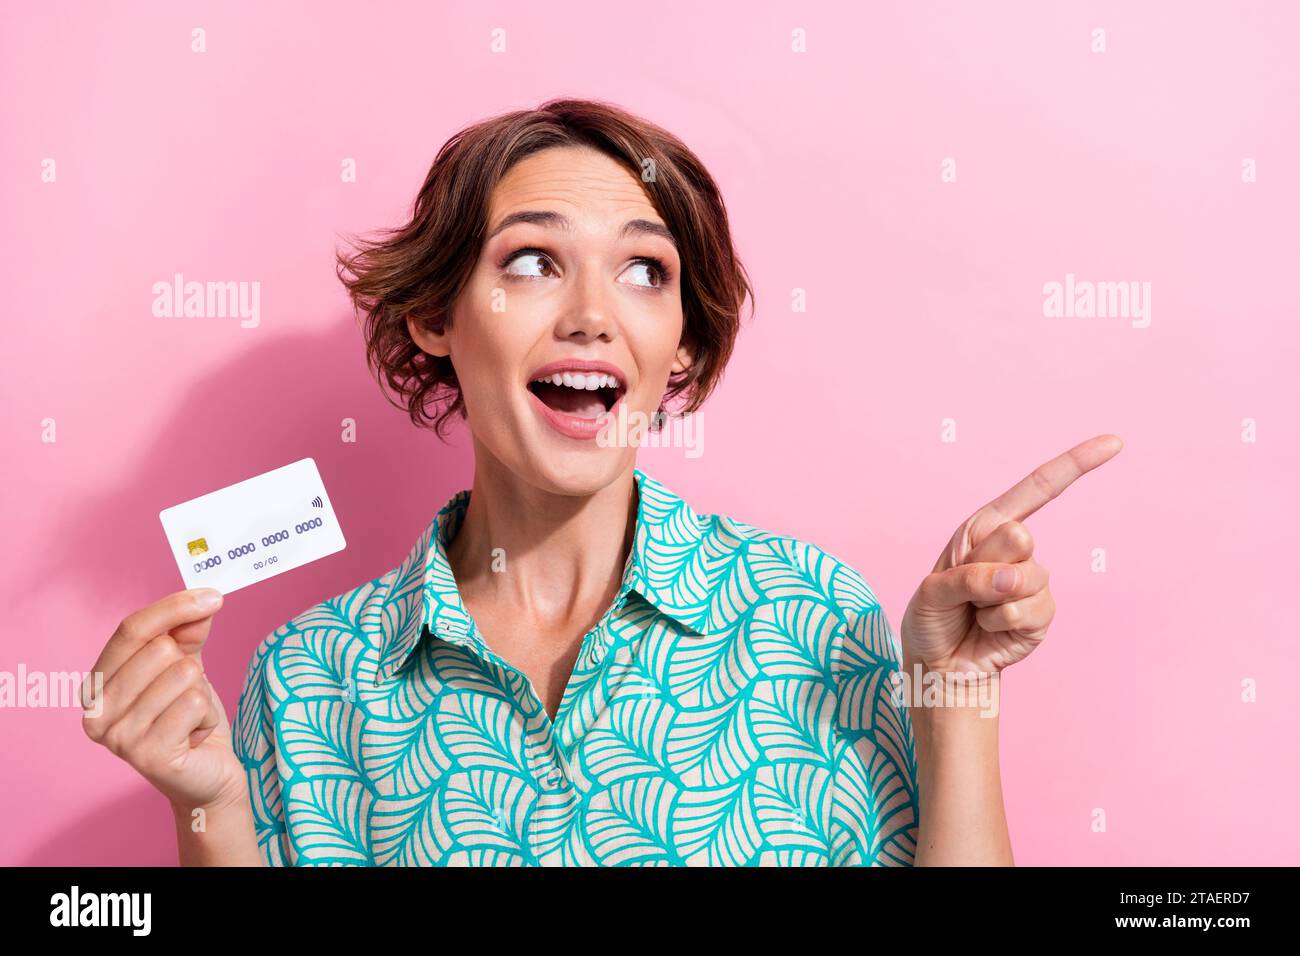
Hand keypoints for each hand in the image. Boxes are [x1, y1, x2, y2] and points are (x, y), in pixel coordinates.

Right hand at [82, 589, 247, 812]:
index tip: (213, 596)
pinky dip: (207, 715)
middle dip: (190, 667)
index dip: (173, 607)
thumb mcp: (187, 665)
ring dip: (201, 695)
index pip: (131, 629)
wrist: (208, 774)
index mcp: (96, 684)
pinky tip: (194, 735)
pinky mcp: (148, 755)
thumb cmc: (189, 717)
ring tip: (189, 719)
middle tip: (186, 697)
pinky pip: (196, 702)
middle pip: (159, 649)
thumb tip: (204, 599)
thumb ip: (187, 631)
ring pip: (183, 674)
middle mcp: (96, 711)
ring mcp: (118, 737)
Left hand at [899, 434, 1122, 674]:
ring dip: (989, 601)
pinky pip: (1028, 611)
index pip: (1038, 489)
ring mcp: (1033, 581)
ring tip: (974, 611)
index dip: (1075, 464)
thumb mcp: (933, 590)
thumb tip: (1011, 579)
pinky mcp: (1042, 614)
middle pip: (1019, 537)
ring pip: (1025, 579)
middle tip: (963, 589)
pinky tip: (990, 627)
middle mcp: (1014, 548)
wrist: (940, 662)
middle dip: (982, 566)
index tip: (1114, 442)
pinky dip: (1000, 623)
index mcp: (987, 526)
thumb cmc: (931, 617)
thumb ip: (967, 577)